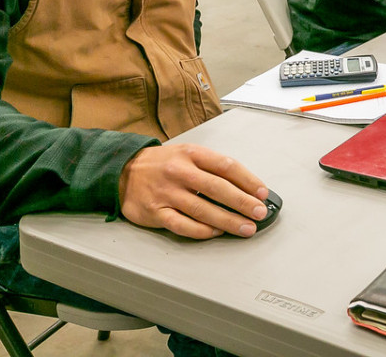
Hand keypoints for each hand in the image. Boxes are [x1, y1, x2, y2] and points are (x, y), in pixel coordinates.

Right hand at [118, 144, 270, 238]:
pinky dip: (202, 230)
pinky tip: (216, 232)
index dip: (248, 180)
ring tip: (245, 227)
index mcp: (192, 154)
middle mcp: (180, 172)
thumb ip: (212, 167)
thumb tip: (245, 186)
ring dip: (228, 221)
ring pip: (203, 209)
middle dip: (243, 202)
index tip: (263, 193)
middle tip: (259, 213)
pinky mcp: (155, 212)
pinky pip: (183, 225)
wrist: (122, 171)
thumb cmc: (162, 164)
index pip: (227, 166)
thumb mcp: (187, 154)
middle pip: (218, 188)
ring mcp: (167, 193)